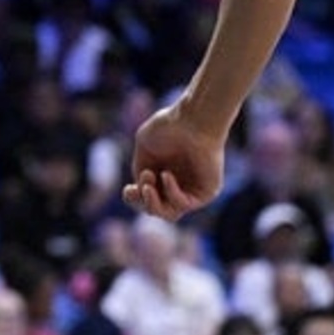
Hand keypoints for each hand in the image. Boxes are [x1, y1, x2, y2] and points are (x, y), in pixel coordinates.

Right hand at [123, 103, 224, 218]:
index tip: (128, 189)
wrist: (193, 120)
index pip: (145, 198)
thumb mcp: (144, 148)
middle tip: (140, 188)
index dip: (134, 198)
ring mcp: (191, 190)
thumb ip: (139, 168)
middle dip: (142, 202)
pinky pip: (184, 204)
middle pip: (155, 209)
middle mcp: (177, 185)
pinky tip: (167, 175)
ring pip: (170, 214)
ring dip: (153, 203)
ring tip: (148, 187)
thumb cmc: (168, 127)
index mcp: (160, 175)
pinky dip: (171, 192)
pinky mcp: (205, 193)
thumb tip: (142, 187)